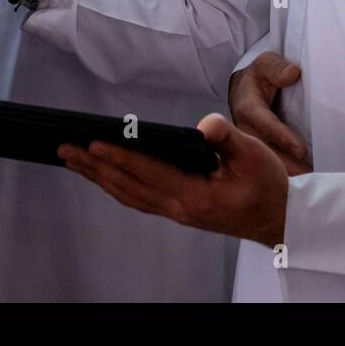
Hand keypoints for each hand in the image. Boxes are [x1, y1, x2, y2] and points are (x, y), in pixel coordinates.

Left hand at [59, 114, 289, 247]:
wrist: (279, 219)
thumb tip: (204, 126)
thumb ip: (227, 138)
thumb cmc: (268, 185)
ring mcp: (176, 212)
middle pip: (128, 186)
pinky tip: (102, 176)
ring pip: (128, 195)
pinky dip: (115, 186)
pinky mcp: (178, 210)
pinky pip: (138, 198)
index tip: (93, 143)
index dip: (120, 157)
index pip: (149, 172)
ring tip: (72, 160)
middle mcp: (179, 208)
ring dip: (98, 178)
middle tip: (65, 149)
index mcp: (196, 196)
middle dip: (94, 167)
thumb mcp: (254, 155)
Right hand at [229, 52, 310, 175]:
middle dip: (285, 166)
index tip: (301, 150)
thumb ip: (276, 68)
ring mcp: (246, 142)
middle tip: (308, 178)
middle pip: (262, 151)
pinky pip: (266, 165)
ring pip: (263, 162)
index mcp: (247, 106)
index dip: (281, 136)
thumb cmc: (258, 76)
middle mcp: (243, 128)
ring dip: (284, 174)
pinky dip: (282, 175)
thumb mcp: (265, 63)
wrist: (242, 88)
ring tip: (307, 186)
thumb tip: (292, 74)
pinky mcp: (252, 151)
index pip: (264, 122)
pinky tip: (300, 186)